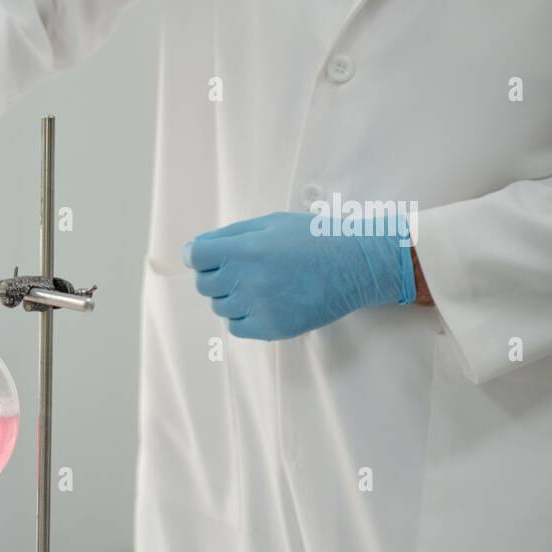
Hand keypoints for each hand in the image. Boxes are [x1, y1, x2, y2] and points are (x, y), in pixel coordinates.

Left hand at [182, 211, 415, 339]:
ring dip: (230, 295)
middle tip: (240, 268)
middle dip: (214, 273)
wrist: (356, 266)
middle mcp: (249, 280)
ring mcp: (259, 307)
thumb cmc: (315, 238)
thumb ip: (231, 234)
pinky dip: (241, 316)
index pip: (195, 256)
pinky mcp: (271, 328)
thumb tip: (194, 249)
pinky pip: (234, 326)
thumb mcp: (272, 222)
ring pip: (219, 305)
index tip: (204, 255)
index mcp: (246, 249)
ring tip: (258, 283)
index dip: (196, 254)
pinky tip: (261, 303)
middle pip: (203, 283)